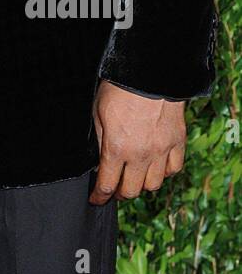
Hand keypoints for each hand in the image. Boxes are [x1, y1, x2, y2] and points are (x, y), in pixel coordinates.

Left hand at [89, 80, 185, 203]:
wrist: (149, 73)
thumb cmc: (119, 89)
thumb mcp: (97, 113)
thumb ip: (100, 141)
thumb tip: (99, 161)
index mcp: (116, 149)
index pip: (107, 185)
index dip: (99, 196)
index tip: (96, 199)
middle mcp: (141, 155)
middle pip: (131, 190)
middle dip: (119, 192)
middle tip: (113, 187)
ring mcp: (161, 150)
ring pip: (153, 185)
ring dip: (142, 184)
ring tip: (134, 176)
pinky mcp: (177, 142)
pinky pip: (173, 169)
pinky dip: (164, 172)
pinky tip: (156, 165)